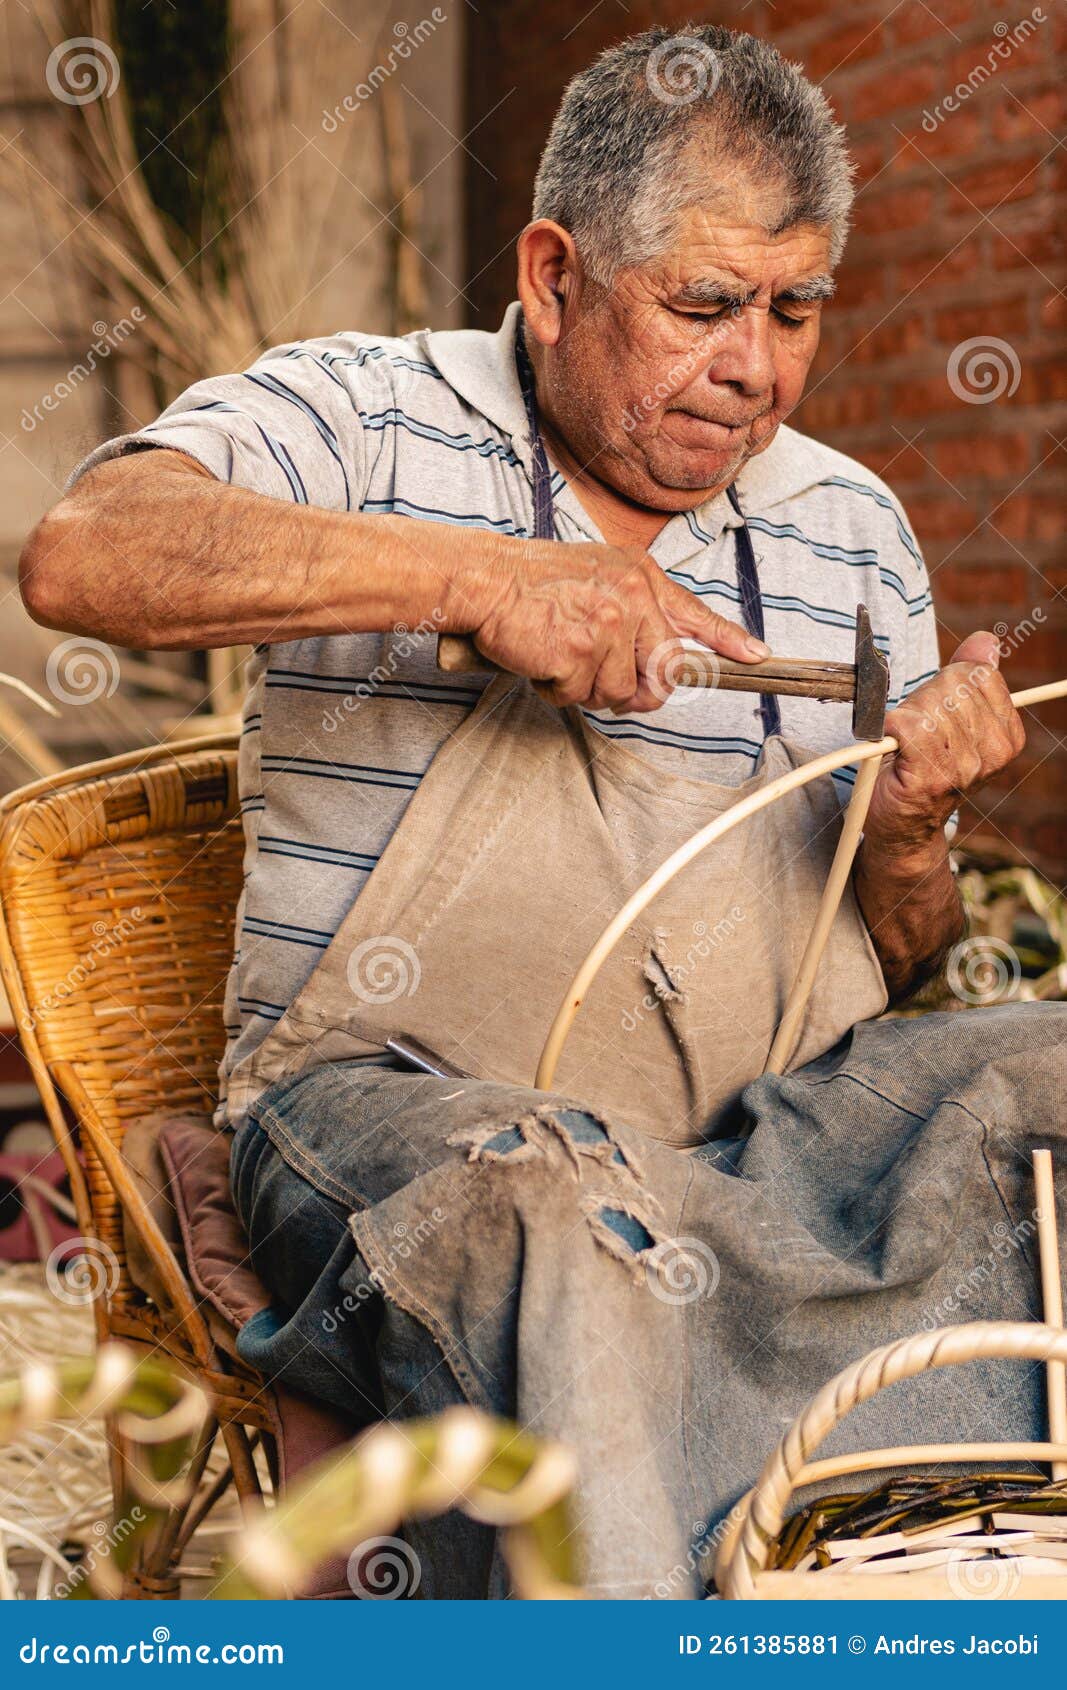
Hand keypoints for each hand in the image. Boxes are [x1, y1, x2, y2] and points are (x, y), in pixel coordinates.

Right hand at [458, 540, 767, 712]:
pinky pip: (579, 697)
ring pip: (618, 693)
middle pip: (663, 673)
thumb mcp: (599, 576)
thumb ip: (636, 610)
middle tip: (597, 677)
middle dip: (635, 690)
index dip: (728, 640)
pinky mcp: (579, 650)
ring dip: (585, 689)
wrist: (485, 579)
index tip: (758, 656)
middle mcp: (633, 597)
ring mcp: (608, 623)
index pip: (694, 615)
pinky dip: (556, 690)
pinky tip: (542, 658)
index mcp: (641, 577)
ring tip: (559, 654)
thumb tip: (664, 667)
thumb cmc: (535, 583)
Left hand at [864, 630, 1025, 859]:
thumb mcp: (950, 718)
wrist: (901, 826)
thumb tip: (985, 642)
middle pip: (951, 685)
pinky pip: (908, 724)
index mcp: (1007, 736)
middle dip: (923, 700)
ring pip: (927, 704)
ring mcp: (965, 767)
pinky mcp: (932, 777)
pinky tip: (892, 747)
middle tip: (914, 735)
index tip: (935, 714)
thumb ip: (969, 678)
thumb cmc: (919, 767)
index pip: (978, 674)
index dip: (945, 686)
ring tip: (904, 747)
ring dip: (904, 717)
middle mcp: (994, 752)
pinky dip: (889, 727)